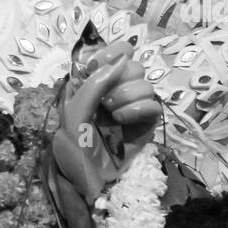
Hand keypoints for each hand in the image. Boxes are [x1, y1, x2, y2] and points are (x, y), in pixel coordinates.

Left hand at [52, 41, 160, 199]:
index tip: (99, 67)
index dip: (113, 53)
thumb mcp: (73, 111)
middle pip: (135, 66)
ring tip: (111, 115)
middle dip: (119, 82)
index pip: (119, 51)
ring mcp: (134, 106)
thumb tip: (123, 59)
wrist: (85, 176)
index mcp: (98, 81)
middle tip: (103, 102)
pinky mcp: (147, 123)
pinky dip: (138, 110)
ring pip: (146, 85)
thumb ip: (94, 83)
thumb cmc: (73, 144)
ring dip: (126, 97)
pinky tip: (122, 121)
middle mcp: (117, 89)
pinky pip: (154, 105)